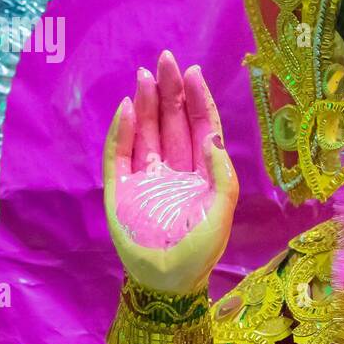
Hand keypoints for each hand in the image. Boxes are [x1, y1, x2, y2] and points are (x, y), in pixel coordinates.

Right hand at [104, 50, 238, 294]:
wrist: (168, 282)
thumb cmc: (200, 251)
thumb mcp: (222, 212)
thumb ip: (222, 174)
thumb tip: (213, 136)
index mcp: (201, 173)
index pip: (200, 128)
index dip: (197, 101)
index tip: (193, 73)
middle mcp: (173, 169)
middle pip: (172, 122)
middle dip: (169, 92)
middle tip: (165, 61)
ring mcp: (146, 177)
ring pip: (147, 132)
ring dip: (146, 104)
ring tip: (145, 76)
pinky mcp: (122, 189)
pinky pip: (120, 154)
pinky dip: (122, 132)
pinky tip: (127, 109)